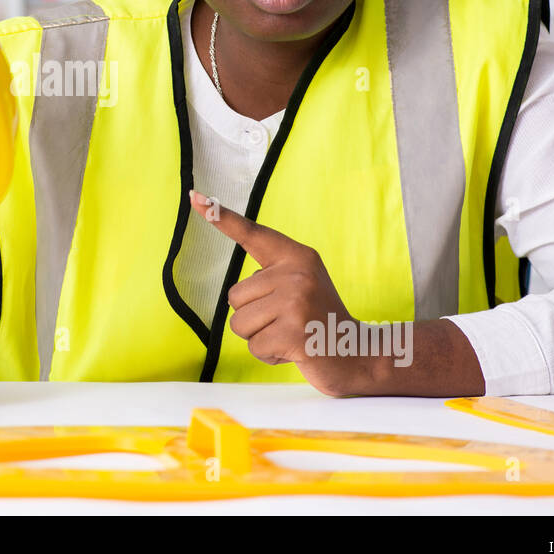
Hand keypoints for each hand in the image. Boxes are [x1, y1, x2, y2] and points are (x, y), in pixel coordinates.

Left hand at [188, 190, 367, 395]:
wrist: (359, 353)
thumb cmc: (318, 319)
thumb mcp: (301, 284)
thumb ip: (272, 275)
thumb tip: (237, 290)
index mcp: (297, 256)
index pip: (252, 234)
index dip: (220, 217)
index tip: (195, 197)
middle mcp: (296, 273)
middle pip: (235, 296)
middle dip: (254, 316)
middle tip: (288, 321)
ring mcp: (295, 302)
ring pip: (239, 324)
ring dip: (259, 337)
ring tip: (291, 335)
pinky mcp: (293, 333)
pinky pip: (254, 347)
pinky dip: (269, 356)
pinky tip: (294, 351)